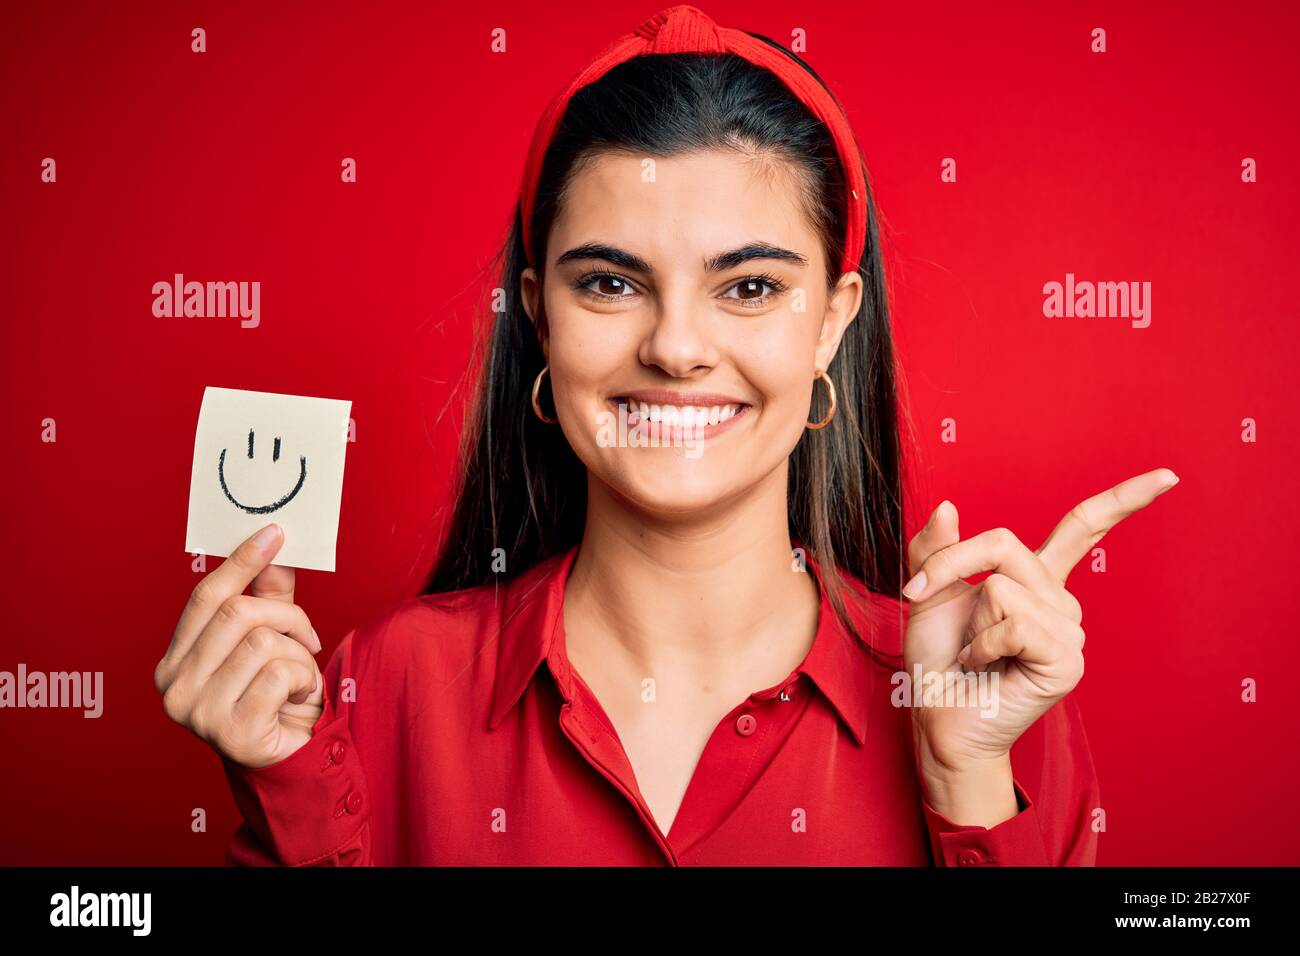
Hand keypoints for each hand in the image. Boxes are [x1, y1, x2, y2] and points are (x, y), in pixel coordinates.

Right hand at [154, 524, 324, 768]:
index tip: (274, 532)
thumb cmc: (277, 698)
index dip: (242, 562)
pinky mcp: (230, 733)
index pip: (206, 597)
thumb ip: (268, 596)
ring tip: (298, 679)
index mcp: (173, 661)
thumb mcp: (273, 640)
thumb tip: (273, 548)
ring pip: (262, 642)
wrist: (292, 760)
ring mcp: (197, 713)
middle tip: (307, 638)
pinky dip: (301, 680)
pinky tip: (298, 700)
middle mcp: (174, 687)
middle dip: (287, 617)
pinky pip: (278, 674)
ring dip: (297, 656)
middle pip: (237, 613)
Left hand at [902, 468, 1178, 796]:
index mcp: (1035, 580)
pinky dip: (983, 645)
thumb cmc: (936, 661)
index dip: (1124, 500)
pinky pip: (1013, 624)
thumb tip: (952, 507)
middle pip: (1005, 542)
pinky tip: (985, 666)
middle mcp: (1059, 602)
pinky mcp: (1066, 661)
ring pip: (1001, 587)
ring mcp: (1068, 632)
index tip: (1168, 476)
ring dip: (969, 621)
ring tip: (975, 653)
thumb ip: (936, 549)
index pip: (1084, 529)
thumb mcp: (926, 592)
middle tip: (924, 597)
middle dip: (951, 566)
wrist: (937, 716)